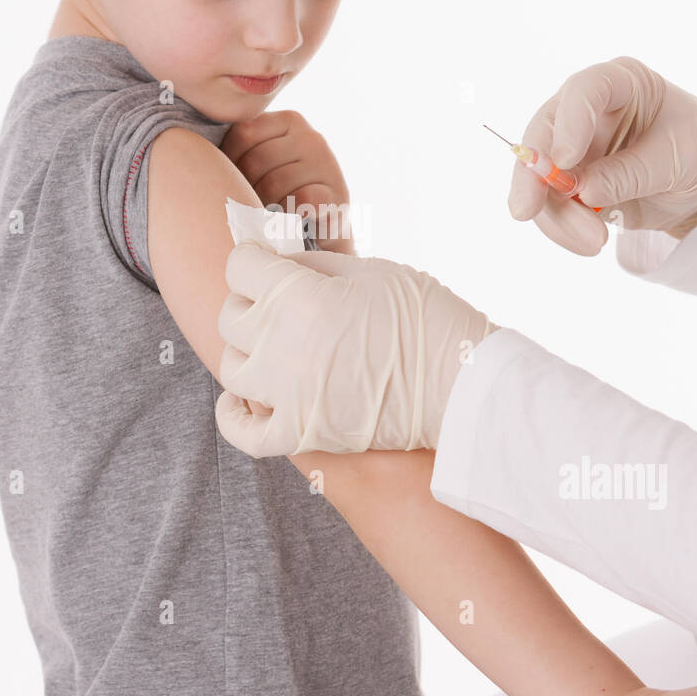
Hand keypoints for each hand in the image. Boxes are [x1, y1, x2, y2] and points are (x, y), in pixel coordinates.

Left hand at [214, 243, 497, 456]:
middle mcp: (282, 344)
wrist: (465, 384)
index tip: (266, 263)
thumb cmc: (427, 318)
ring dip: (246, 353)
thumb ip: (315, 264)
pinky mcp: (300, 435)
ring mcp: (287, 394)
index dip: (254, 260)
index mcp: (299, 296)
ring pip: (232, 368)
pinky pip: (242, 432)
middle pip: (231, 316)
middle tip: (279, 304)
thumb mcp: (372, 271)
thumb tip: (277, 261)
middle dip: (250, 302)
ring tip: (271, 348)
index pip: (239, 266)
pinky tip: (242, 400)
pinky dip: (233, 416)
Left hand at [221, 110, 354, 252]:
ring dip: (263, 206)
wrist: (321, 227)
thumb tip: (189, 144)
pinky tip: (285, 219)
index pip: (243, 133)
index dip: (229, 162)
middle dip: (246, 188)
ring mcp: (327, 165)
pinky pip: (301, 201)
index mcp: (289, 121)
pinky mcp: (337, 194)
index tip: (231, 181)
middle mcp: (312, 137)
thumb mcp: (262, 162)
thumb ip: (240, 149)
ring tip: (264, 214)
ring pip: (274, 184)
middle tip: (248, 204)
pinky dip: (287, 214)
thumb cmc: (280, 193)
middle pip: (257, 161)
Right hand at [508, 55, 696, 255]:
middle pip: (542, 134)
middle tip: (527, 210)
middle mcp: (586, 110)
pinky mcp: (567, 183)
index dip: (570, 122)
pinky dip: (563, 229)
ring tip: (595, 241)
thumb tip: (584, 192)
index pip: (585, 89)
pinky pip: (550, 206)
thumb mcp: (681, 159)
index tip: (564, 161)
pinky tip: (589, 242)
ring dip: (557, 215)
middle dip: (532, 177)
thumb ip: (633, 172)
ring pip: (539, 180)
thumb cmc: (696, 152)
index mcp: (622, 83)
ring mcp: (571, 147)